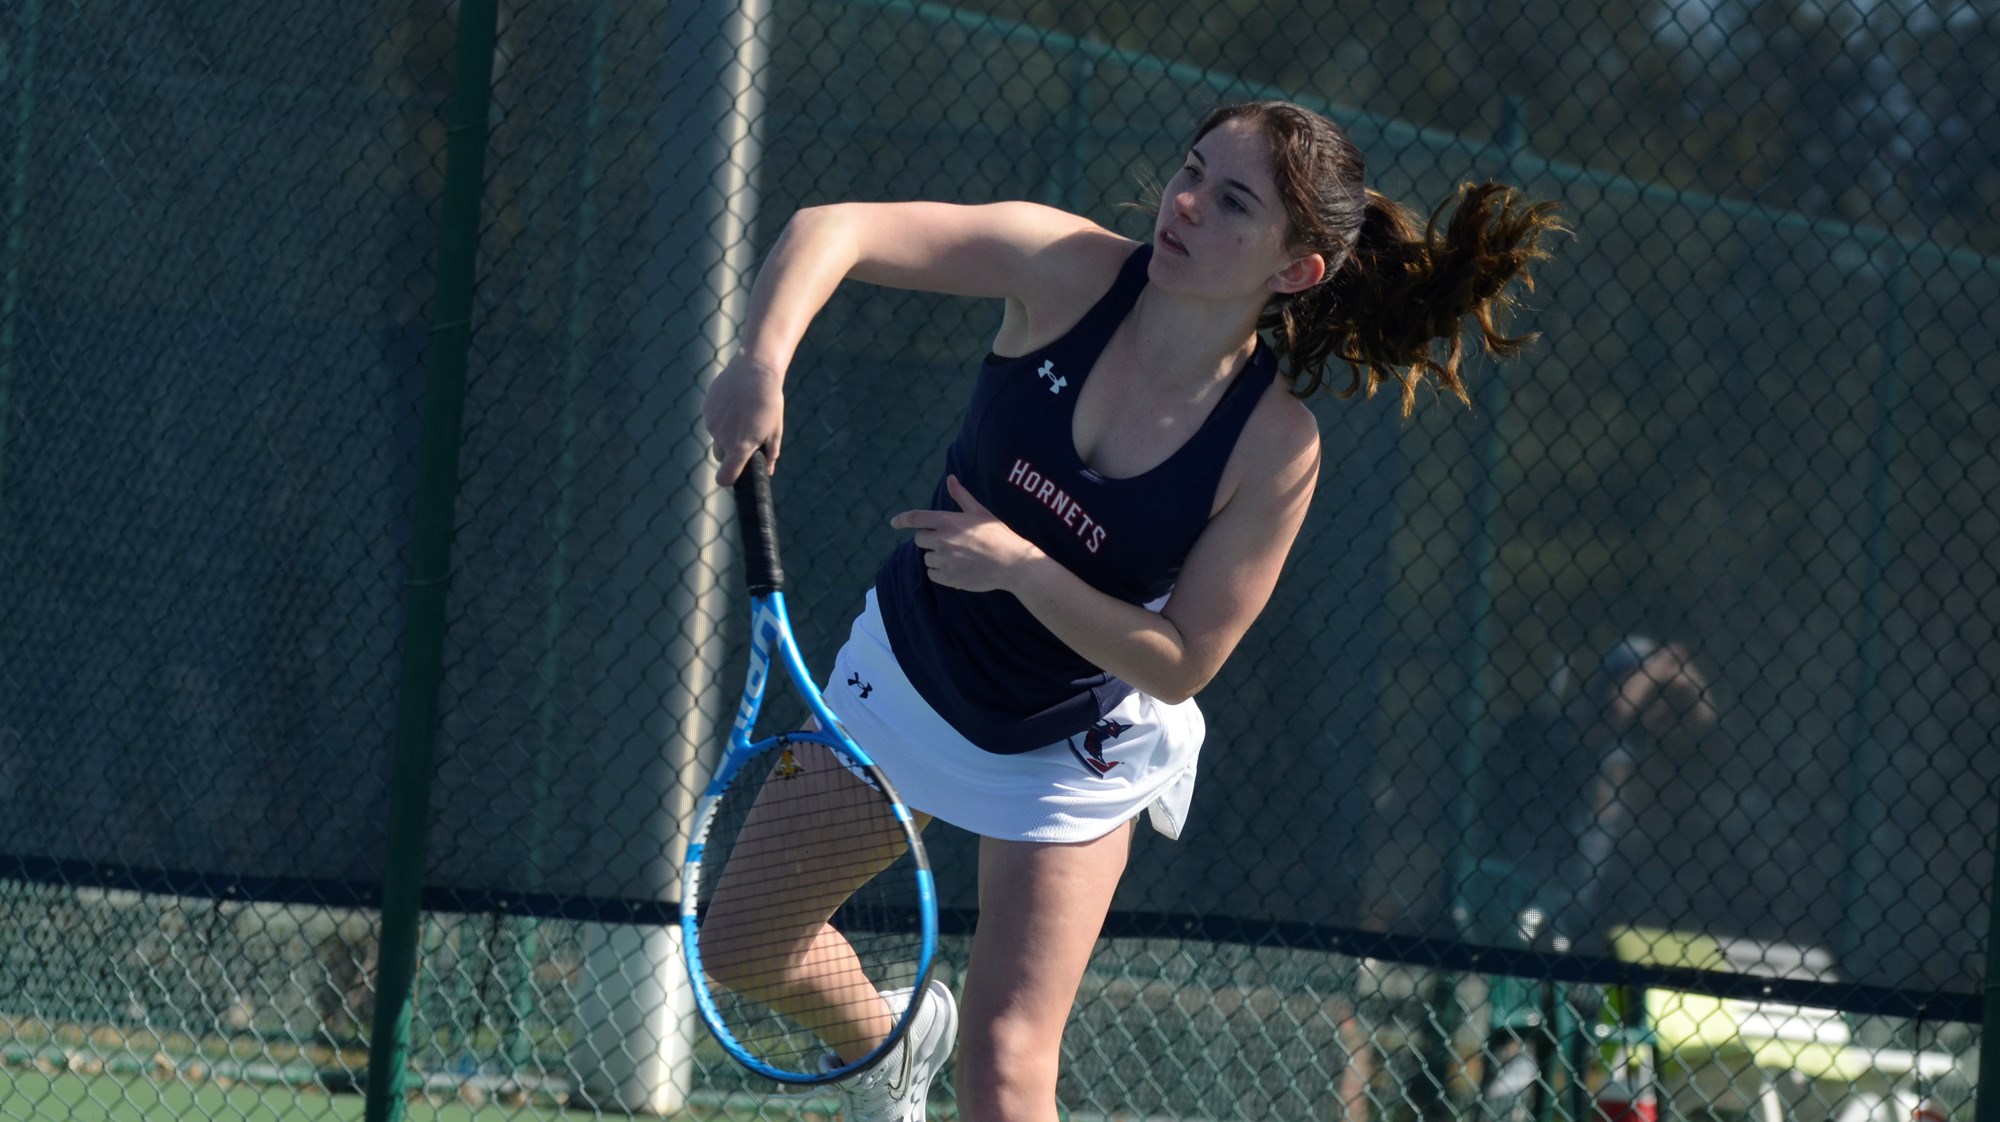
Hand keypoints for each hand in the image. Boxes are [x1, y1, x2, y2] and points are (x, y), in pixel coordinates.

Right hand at [702, 353, 785, 484]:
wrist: (755, 370)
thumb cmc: (769, 402)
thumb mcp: (775, 430)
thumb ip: (770, 454)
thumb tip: (768, 471)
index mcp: (740, 448)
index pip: (725, 477)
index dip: (728, 479)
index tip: (733, 475)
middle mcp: (722, 439)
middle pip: (721, 455)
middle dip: (730, 450)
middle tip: (746, 432)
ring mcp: (711, 424)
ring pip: (717, 434)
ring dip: (726, 429)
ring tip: (743, 410)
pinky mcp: (706, 408)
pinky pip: (712, 418)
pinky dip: (721, 414)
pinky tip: (734, 400)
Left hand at [889, 476, 1044, 592]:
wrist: (1011, 563)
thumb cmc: (997, 535)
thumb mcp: (979, 511)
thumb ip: (961, 495)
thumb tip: (950, 477)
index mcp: (948, 521)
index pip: (915, 518)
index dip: (902, 520)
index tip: (894, 523)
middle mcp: (942, 540)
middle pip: (919, 539)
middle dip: (929, 540)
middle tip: (948, 542)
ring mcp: (944, 560)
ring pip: (926, 558)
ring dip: (936, 557)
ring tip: (958, 557)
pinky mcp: (948, 577)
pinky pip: (932, 574)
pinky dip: (940, 572)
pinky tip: (957, 569)